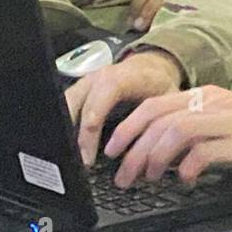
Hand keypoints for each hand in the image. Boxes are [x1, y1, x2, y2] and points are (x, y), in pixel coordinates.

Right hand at [65, 50, 183, 166]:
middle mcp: (99, 76)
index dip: (91, 131)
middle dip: (76, 137)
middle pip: (76, 105)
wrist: (149, 68)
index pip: (99, 102)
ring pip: (66, 105)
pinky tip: (73, 145)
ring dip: (68, 131)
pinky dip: (67, 125)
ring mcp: (86, 81)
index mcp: (122, 77)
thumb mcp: (166, 101)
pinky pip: (65, 105)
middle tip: (81, 163)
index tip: (89, 156)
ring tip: (75, 158)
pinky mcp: (79, 88)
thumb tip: (149, 156)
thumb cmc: (157, 85)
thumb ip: (158, 124)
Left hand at [104, 84, 231, 187]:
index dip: (128, 126)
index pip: (156, 104)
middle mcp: (216, 103)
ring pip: (174, 131)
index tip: (113, 148)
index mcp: (209, 96)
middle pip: (157, 115)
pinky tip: (184, 181)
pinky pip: (203, 152)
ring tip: (145, 179)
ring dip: (152, 157)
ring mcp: (230, 120)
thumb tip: (164, 151)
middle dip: (130, 144)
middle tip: (120, 171)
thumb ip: (200, 131)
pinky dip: (186, 168)